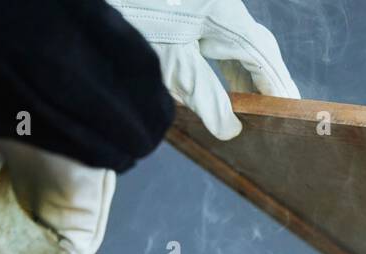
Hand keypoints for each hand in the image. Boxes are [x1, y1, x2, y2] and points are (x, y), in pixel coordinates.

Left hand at [110, 0, 299, 140]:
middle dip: (266, 84)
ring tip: (253, 110)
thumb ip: (204, 96)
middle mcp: (220, 5)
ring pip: (238, 43)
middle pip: (257, 48)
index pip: (264, 57)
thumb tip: (230, 129)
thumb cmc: (127, 12)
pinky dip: (224, 64)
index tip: (290, 119)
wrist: (75, 1)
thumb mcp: (168, 62)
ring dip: (246, 76)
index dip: (279, 90)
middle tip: (276, 120)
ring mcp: (205, 5)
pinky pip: (217, 38)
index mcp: (224, 13)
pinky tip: (223, 86)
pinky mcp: (187, 8)